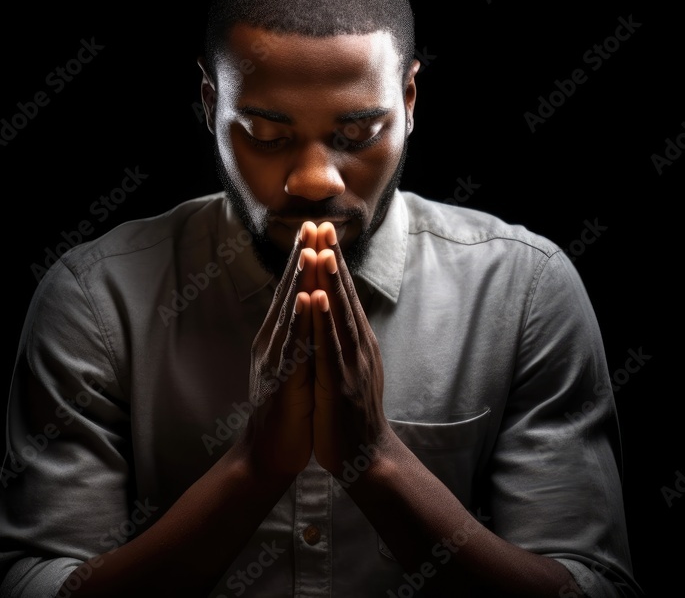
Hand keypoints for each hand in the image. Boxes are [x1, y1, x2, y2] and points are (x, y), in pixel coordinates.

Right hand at [238, 222, 318, 480]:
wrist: (268, 454)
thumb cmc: (286, 412)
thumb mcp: (293, 367)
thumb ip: (297, 338)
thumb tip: (309, 311)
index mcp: (278, 338)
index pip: (293, 290)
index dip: (303, 259)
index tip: (315, 228)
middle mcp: (272, 342)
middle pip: (288, 292)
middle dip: (301, 257)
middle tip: (311, 223)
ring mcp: (274, 359)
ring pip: (289, 313)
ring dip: (299, 281)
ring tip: (309, 250)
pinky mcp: (281, 380)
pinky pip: (292, 345)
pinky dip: (298, 320)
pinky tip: (306, 299)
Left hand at [310, 222, 390, 480]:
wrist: (367, 458)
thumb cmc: (353, 415)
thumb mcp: (352, 369)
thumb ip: (347, 342)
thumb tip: (340, 316)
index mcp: (357, 342)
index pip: (344, 295)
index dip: (334, 263)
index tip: (324, 233)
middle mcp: (358, 346)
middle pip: (344, 296)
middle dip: (333, 261)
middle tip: (324, 226)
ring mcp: (352, 363)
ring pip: (339, 316)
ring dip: (330, 282)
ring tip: (322, 251)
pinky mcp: (342, 383)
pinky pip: (330, 347)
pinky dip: (323, 320)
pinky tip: (317, 299)